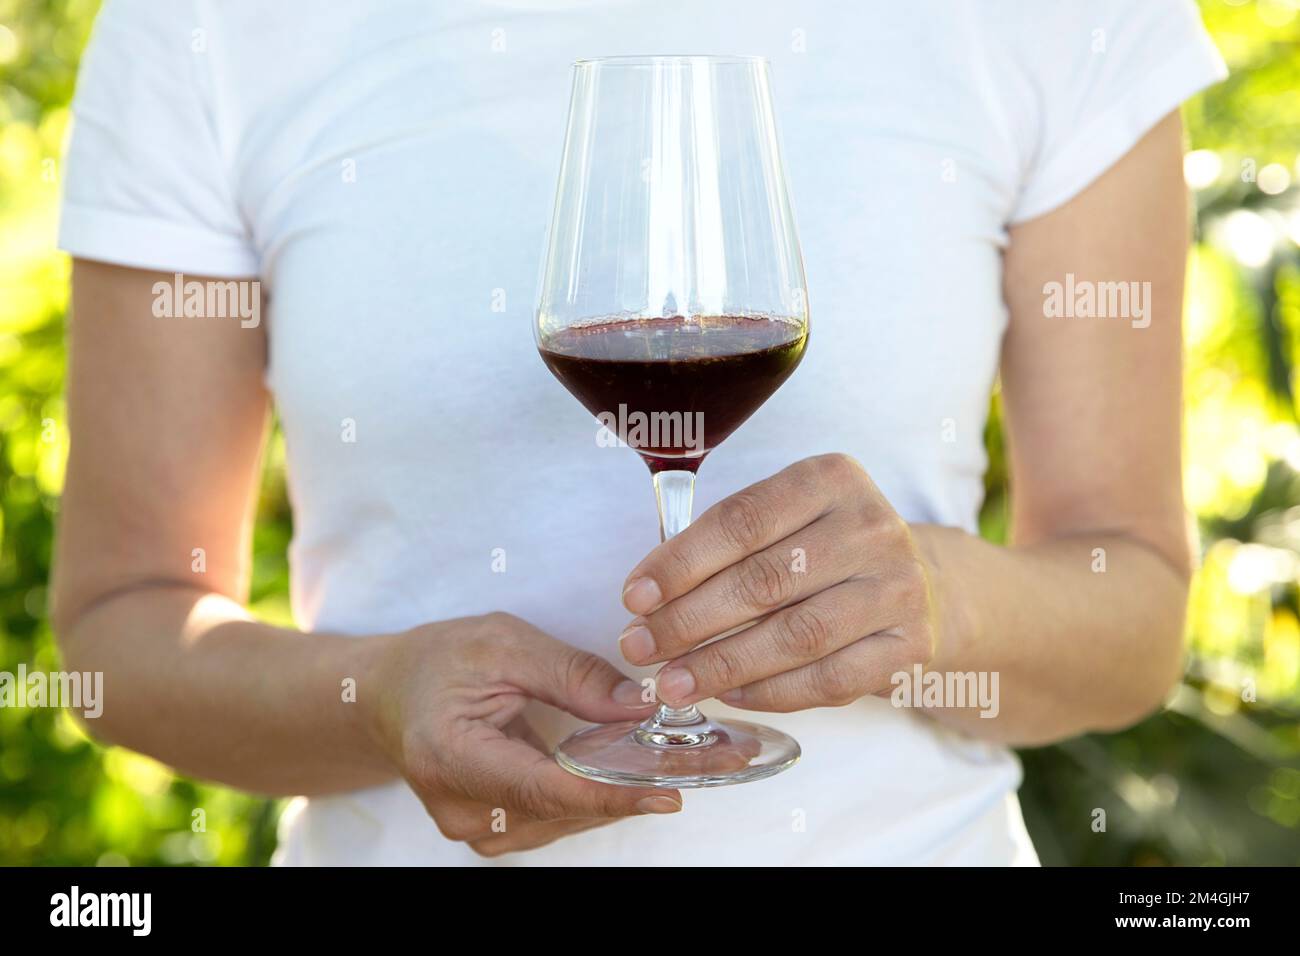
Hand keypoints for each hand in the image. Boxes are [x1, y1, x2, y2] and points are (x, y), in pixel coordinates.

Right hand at [365, 612, 680, 856]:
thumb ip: (572, 675)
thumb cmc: (437, 660)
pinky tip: (613, 773)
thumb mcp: (503, 643)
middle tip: (683, 765)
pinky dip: (585, 799)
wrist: (387, 693)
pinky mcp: (486, 830)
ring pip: (559, 823)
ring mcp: (469, 827)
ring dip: (608, 796)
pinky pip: (549, 821)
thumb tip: (639, 707)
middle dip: (621, 789)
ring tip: (655, 764)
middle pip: (558, 811)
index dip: (609, 794)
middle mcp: (457, 808)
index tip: (665, 791)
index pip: (544, 789)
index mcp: (451, 757)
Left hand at [618, 454, 936, 711]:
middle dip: (689, 620)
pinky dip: (772, 692)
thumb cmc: (820, 549)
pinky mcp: (912, 644)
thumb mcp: (779, 521)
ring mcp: (898, 586)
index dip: (681, 563)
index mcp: (830, 478)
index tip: (634, 598)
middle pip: (765, 581)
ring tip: (672, 683)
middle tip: (640, 647)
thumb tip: (645, 598)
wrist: (913, 583)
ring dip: (723, 664)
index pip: (742, 520)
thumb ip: (718, 544)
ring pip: (797, 635)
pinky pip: (830, 679)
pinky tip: (729, 694)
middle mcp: (871, 526)